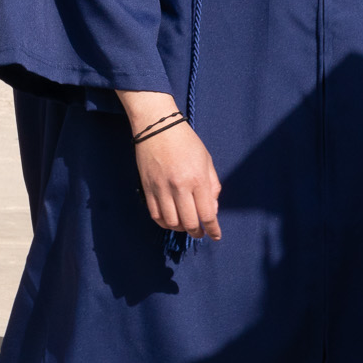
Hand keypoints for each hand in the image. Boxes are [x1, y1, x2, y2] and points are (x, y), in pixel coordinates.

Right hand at [121, 89, 221, 239]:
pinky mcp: (147, 187)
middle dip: (197, 232)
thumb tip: (212, 208)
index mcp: (197, 179)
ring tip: (185, 226)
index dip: (213, 229)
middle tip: (200, 233)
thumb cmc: (186, 142)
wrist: (156, 127)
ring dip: (180, 228)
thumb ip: (213, 186)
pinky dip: (163, 222)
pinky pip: (154, 213)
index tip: (216, 235)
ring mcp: (161, 188)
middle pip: (189, 222)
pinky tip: (169, 220)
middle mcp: (179, 187)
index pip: (207, 214)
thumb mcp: (206, 161)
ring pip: (170, 221)